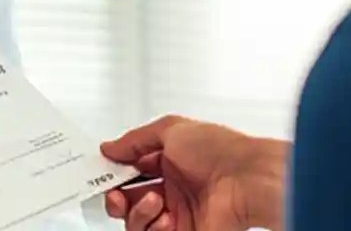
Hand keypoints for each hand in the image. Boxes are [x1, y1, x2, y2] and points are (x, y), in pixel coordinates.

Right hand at [101, 116, 289, 230]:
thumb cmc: (220, 150)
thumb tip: (109, 148)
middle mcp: (173, 189)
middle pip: (128, 201)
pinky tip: (164, 217)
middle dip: (115, 198)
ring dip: (136, 212)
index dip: (114, 173)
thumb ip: (135, 140)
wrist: (247, 178)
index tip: (103, 172)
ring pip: (136, 222)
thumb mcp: (171, 129)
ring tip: (153, 201)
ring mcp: (178, 214)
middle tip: (115, 194)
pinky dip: (152, 228)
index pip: (131, 171)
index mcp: (170, 162)